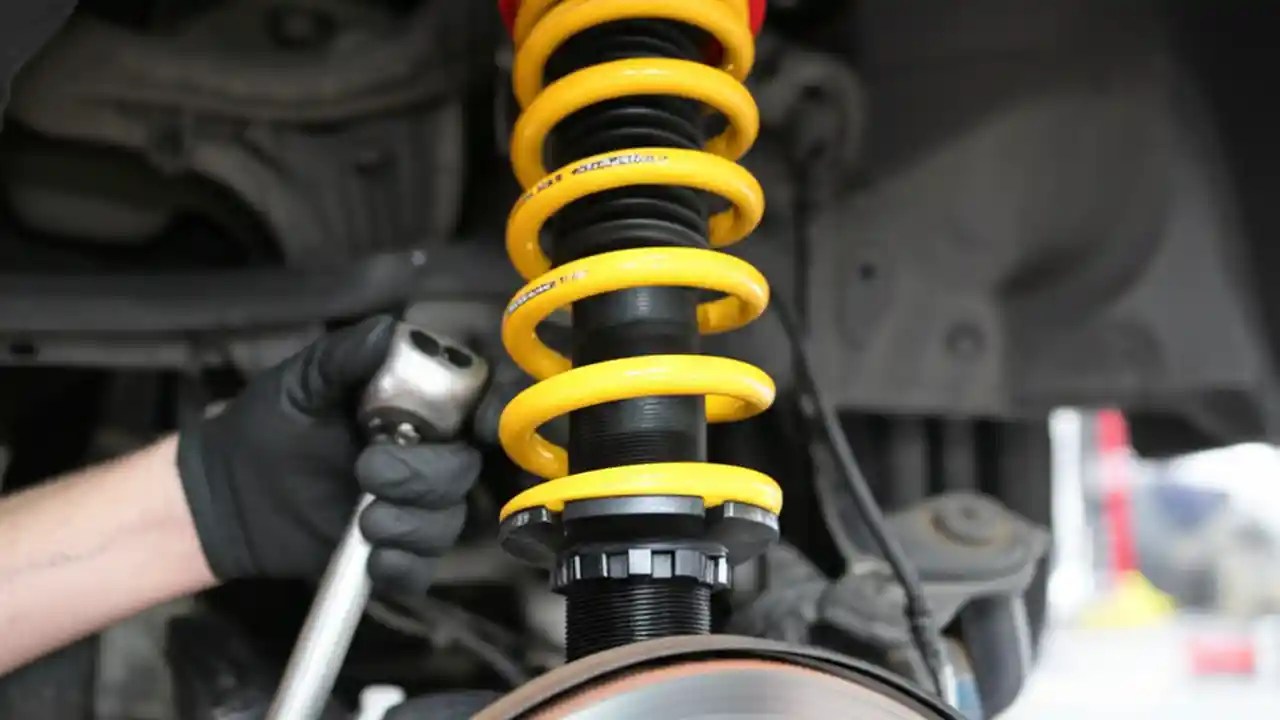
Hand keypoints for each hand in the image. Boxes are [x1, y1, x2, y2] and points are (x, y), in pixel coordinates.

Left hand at [176, 315, 480, 596]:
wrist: (225, 492)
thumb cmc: (268, 424)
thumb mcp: (301, 381)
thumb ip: (346, 356)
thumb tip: (389, 332)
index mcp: (418, 404)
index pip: (482, 402)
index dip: (497, 412)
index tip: (480, 425)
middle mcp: (429, 454)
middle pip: (465, 468)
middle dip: (422, 474)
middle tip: (367, 471)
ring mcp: (415, 507)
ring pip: (450, 520)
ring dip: (411, 524)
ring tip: (361, 522)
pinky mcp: (395, 553)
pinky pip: (423, 570)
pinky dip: (403, 568)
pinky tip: (370, 559)